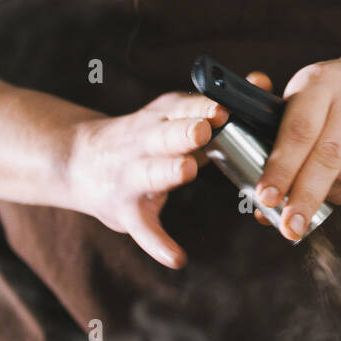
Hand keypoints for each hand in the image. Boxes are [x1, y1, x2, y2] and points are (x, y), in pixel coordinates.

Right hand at [68, 90, 228, 267]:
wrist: (78, 162)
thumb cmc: (145, 139)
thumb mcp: (173, 117)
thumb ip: (216, 106)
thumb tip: (261, 80)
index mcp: (160, 118)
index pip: (181, 108)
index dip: (200, 108)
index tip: (221, 107)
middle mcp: (144, 143)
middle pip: (164, 135)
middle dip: (183, 132)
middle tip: (203, 130)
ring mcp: (132, 177)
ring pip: (151, 173)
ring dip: (168, 172)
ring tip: (186, 170)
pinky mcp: (126, 211)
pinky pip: (144, 230)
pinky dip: (158, 245)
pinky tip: (177, 259)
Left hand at [253, 60, 340, 240]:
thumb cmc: (333, 96)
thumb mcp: (300, 97)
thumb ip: (272, 137)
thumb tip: (259, 196)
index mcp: (320, 81)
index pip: (299, 131)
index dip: (281, 169)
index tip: (267, 198)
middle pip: (328, 157)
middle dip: (305, 197)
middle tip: (289, 227)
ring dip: (328, 195)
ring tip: (314, 196)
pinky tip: (338, 190)